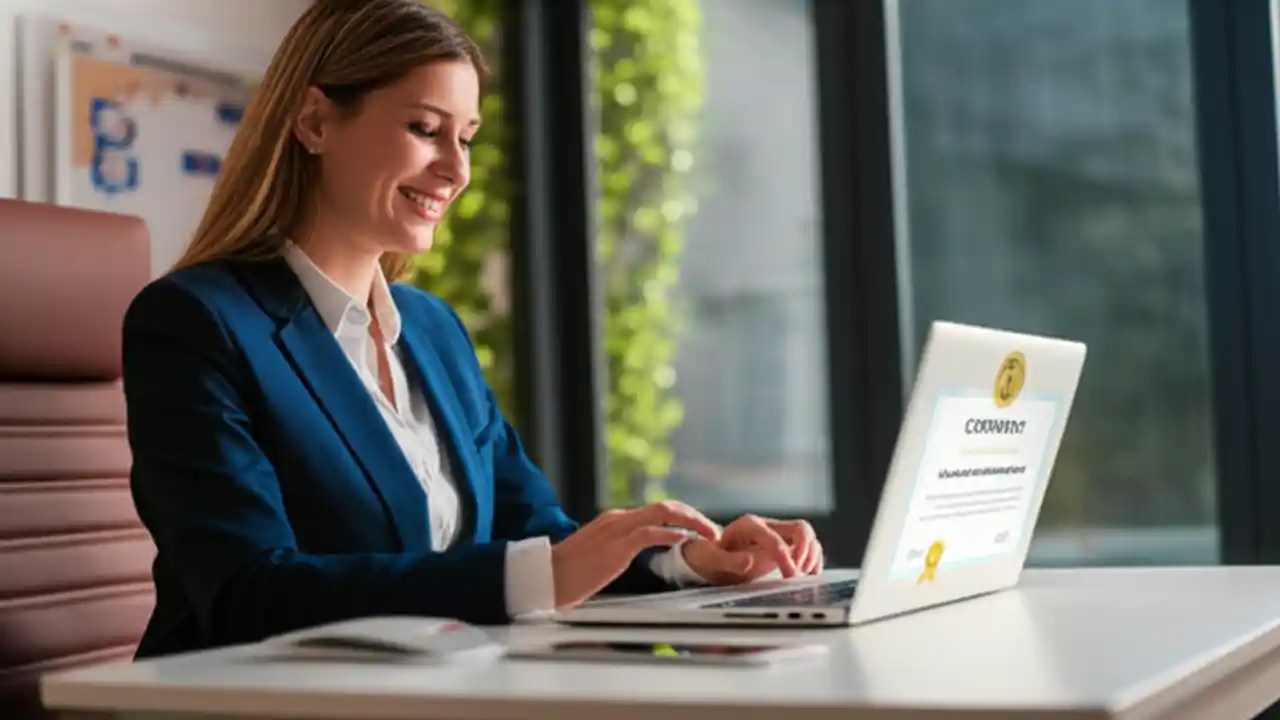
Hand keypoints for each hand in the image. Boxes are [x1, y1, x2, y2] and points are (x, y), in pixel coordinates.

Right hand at [552, 501, 719, 607]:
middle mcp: (618, 518)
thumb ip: (619, 549)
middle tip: (713, 530)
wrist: (545, 578)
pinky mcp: (617, 545)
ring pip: (663, 512)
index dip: (683, 516)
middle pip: (666, 505)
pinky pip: (652, 533)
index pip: (657, 510)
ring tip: (709, 535)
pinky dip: (673, 534)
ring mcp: (617, 529)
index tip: (700, 529)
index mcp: (615, 520)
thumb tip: (634, 553)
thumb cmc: (569, 574)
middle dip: (694, 515)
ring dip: (691, 521)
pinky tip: (686, 541)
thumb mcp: (599, 556)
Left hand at [681, 515, 822, 584]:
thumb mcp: (711, 560)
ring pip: (808, 536)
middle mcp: (767, 527)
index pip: (775, 538)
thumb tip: (750, 561)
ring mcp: (777, 536)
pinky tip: (808, 574)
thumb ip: (728, 561)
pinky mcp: (784, 547)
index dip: (785, 557)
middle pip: (800, 528)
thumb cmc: (709, 557)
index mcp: (748, 526)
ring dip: (812, 556)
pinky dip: (813, 560)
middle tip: (799, 572)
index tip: (790, 575)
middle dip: (806, 550)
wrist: (709, 557)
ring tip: (805, 575)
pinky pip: (808, 548)